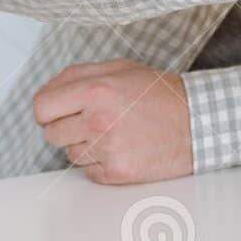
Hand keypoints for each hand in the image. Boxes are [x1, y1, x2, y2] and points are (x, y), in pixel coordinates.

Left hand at [32, 59, 191, 184]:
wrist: (199, 122)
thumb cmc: (162, 95)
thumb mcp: (122, 68)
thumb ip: (79, 75)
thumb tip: (47, 92)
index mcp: (96, 90)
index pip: (41, 106)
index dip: (48, 109)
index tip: (60, 110)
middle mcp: (98, 120)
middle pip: (51, 133)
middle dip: (67, 127)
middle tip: (94, 120)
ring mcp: (107, 149)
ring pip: (70, 153)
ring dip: (86, 145)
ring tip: (116, 132)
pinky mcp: (117, 172)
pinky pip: (88, 171)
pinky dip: (101, 162)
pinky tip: (123, 148)